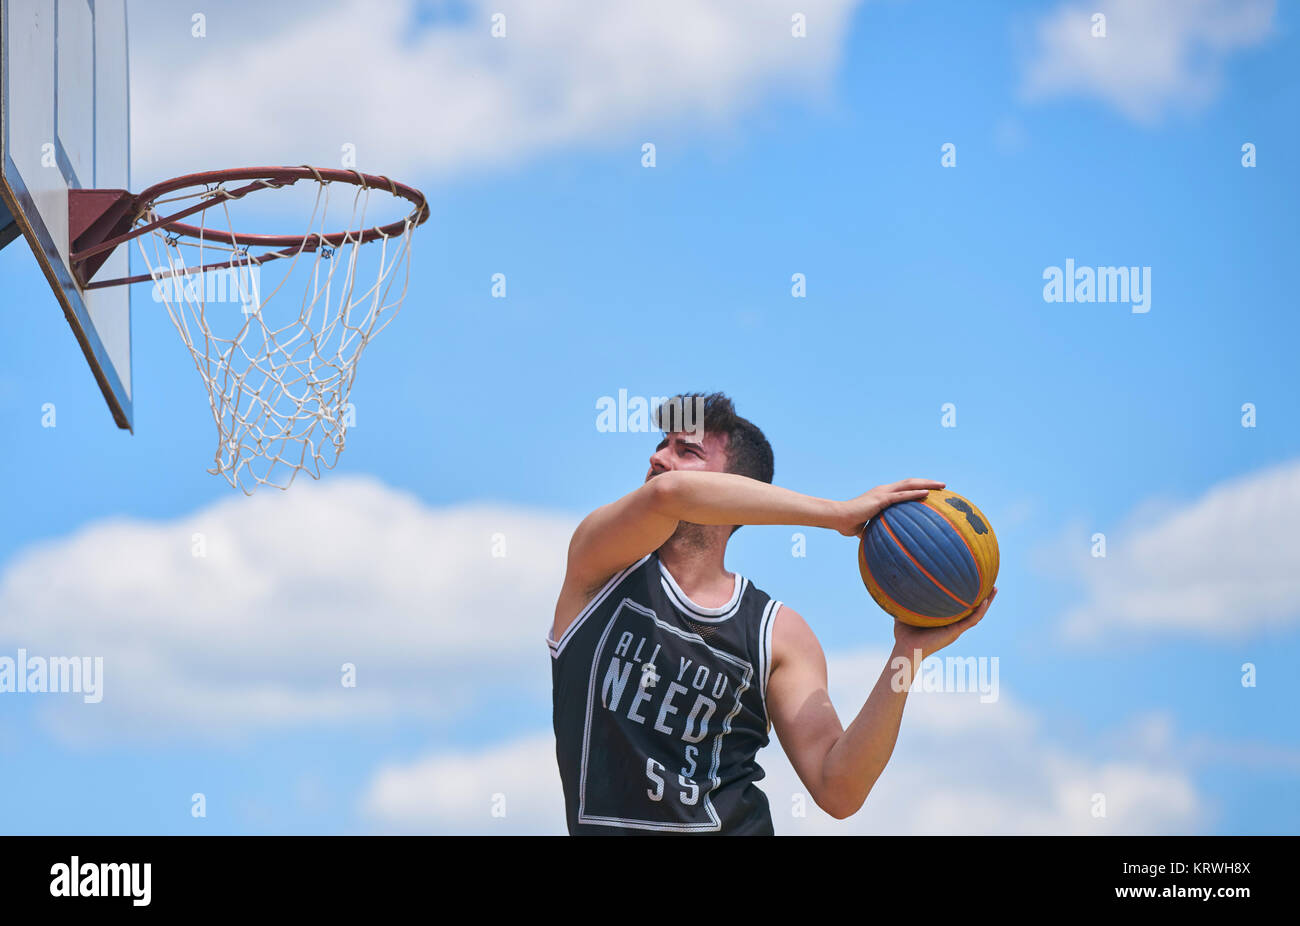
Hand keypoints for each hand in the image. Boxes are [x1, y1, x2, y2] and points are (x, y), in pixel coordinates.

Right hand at [831, 478, 945, 536]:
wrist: (837, 517)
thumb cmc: (847, 524)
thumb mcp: (864, 528)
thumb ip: (872, 532)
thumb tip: (878, 544)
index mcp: (881, 495)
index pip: (903, 488)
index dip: (917, 487)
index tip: (931, 490)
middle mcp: (883, 490)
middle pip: (910, 482)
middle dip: (928, 482)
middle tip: (943, 485)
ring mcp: (882, 493)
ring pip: (909, 485)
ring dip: (927, 484)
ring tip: (942, 486)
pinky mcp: (880, 498)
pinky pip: (902, 495)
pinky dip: (915, 493)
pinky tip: (927, 493)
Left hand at [893, 587, 997, 659]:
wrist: (906, 649)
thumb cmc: (904, 634)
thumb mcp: (906, 610)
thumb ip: (907, 597)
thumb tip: (900, 580)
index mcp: (944, 618)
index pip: (959, 604)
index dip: (967, 593)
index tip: (972, 579)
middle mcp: (953, 622)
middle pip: (972, 607)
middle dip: (982, 595)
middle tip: (990, 581)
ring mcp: (955, 628)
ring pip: (976, 613)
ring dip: (987, 602)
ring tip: (994, 589)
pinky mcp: (955, 632)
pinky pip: (971, 621)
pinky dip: (979, 611)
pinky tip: (984, 601)